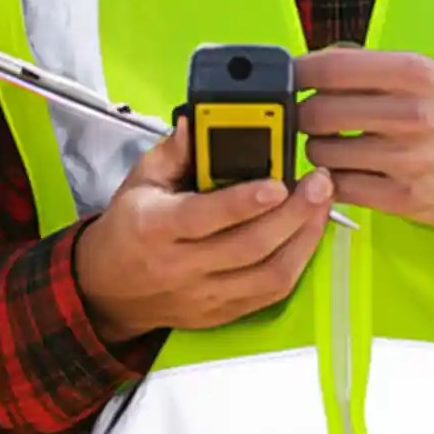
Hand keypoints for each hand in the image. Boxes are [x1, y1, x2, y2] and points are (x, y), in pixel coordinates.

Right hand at [76, 118, 333, 342]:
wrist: (110, 292)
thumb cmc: (131, 229)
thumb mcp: (140, 181)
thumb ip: (174, 151)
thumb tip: (199, 121)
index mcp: (155, 228)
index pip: (204, 217)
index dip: (244, 202)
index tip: (278, 182)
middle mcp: (182, 267)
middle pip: (249, 246)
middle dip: (293, 213)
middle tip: (320, 183)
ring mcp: (206, 295)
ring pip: (269, 274)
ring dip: (305, 238)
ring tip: (323, 204)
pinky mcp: (225, 313)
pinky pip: (272, 293)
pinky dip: (299, 261)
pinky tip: (310, 233)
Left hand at [295, 48, 433, 250]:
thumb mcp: (433, 74)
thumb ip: (376, 69)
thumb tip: (316, 66)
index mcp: (415, 73)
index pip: (330, 68)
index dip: (300, 74)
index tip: (292, 81)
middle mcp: (412, 114)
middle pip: (319, 112)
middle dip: (305, 116)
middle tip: (311, 120)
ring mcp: (408, 160)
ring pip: (324, 154)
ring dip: (318, 151)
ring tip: (333, 148)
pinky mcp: (405, 199)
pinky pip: (342, 188)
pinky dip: (333, 182)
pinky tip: (344, 174)